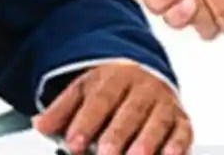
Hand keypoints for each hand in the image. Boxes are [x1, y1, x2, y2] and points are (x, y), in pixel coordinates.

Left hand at [32, 62, 191, 154]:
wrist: (144, 76)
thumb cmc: (110, 93)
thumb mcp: (83, 93)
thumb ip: (61, 110)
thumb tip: (41, 125)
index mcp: (115, 78)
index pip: (100, 99)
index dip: (87, 121)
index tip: (74, 142)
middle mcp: (142, 88)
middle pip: (129, 112)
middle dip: (117, 134)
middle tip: (105, 153)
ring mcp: (163, 103)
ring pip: (156, 121)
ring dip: (147, 141)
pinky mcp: (180, 119)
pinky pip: (182, 130)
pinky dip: (178, 144)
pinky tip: (169, 154)